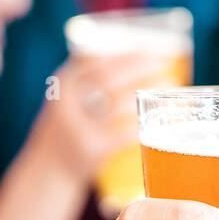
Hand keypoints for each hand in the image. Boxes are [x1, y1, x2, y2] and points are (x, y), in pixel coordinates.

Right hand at [27, 53, 166, 180]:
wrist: (48, 172)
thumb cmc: (68, 129)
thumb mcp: (69, 99)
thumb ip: (91, 78)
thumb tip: (135, 55)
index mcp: (63, 85)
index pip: (97, 61)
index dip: (125, 54)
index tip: (150, 48)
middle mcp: (67, 103)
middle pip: (109, 78)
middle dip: (140, 67)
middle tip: (164, 62)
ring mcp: (79, 128)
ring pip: (120, 104)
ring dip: (149, 93)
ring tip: (170, 86)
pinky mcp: (93, 150)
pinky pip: (126, 132)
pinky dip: (148, 123)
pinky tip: (164, 119)